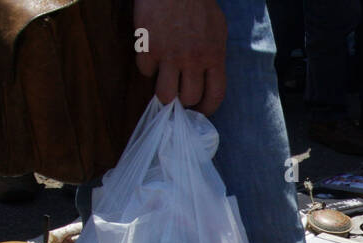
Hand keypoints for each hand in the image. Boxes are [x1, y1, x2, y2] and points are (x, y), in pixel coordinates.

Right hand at [134, 0, 226, 114]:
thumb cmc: (197, 3)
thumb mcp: (217, 30)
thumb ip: (214, 54)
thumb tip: (209, 75)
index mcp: (214, 56)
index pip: (215, 95)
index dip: (208, 108)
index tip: (201, 111)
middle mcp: (193, 60)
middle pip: (188, 98)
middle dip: (184, 100)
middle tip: (178, 94)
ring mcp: (170, 55)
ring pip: (164, 94)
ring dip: (164, 93)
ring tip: (163, 83)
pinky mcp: (148, 47)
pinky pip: (145, 71)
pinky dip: (147, 68)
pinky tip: (151, 57)